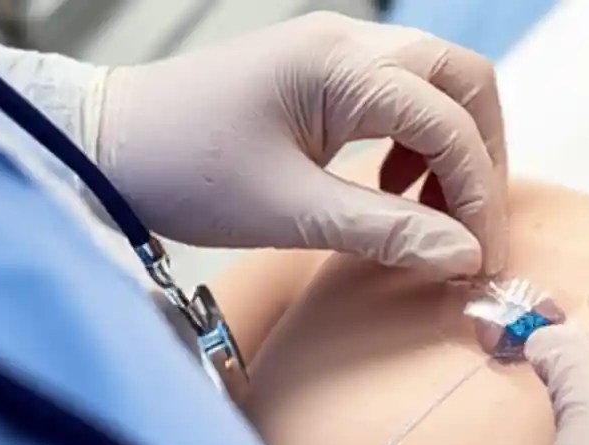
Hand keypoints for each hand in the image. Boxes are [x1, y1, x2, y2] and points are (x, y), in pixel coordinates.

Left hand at [97, 12, 507, 276]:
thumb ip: (385, 231)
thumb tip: (462, 256)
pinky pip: (397, 94)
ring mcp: (333, 50)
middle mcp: (347, 42)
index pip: (450, 123)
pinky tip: (390, 186)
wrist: (108, 142)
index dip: (478, 195)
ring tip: (431, 212)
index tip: (480, 257)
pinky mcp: (319, 71)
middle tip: (473, 225)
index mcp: (340, 66)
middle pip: (462, 81)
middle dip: (480, 156)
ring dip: (451, 147)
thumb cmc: (184, 170)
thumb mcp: (289, 211)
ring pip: (435, 85)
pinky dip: (415, 141)